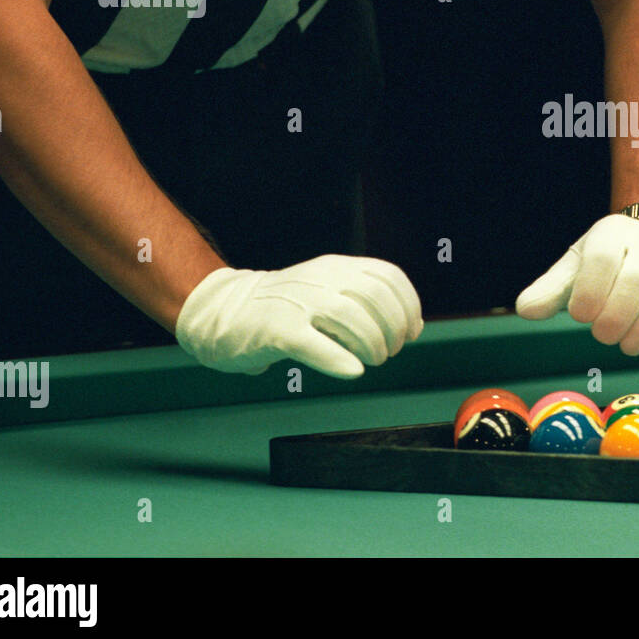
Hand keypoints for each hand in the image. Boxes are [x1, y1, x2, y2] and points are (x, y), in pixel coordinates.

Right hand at [174, 255, 422, 376]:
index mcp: (336, 268)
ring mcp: (297, 303)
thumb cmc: (285, 306)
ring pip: (350, 317)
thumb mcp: (330, 292)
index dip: (408, 305)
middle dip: (393, 328)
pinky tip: (351, 371)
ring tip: (371, 361)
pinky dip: (338, 359)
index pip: (388, 276)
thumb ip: (369, 305)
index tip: (411, 331)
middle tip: (390, 351)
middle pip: (374, 297)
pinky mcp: (276, 330)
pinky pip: (312, 343)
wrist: (222, 309)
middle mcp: (320, 279)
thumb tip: (416, 326)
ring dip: (371, 345)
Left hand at [515, 215, 638, 354]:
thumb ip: (552, 290)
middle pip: (638, 277)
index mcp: (613, 232)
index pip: (604, 257)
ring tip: (628, 344)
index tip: (581, 315)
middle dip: (617, 315)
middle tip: (603, 336)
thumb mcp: (576, 269)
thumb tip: (524, 309)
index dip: (590, 292)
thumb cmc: (606, 264)